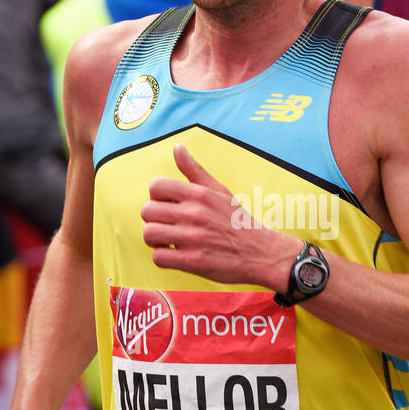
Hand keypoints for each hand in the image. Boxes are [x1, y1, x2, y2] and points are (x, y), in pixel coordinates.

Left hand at [141, 144, 296, 287]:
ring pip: (149, 234)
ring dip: (154, 239)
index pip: (156, 186)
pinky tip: (175, 254)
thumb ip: (194, 170)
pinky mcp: (193, 262)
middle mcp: (194, 214)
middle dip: (153, 219)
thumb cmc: (237, 221)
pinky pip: (159, 257)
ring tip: (168, 240)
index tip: (168, 205)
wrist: (261, 253)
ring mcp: (193, 238)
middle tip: (167, 225)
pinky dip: (163, 257)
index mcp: (199, 194)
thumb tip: (177, 147)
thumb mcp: (219, 190)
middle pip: (147, 211)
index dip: (157, 197)